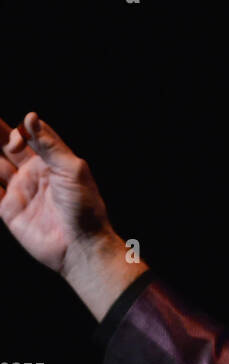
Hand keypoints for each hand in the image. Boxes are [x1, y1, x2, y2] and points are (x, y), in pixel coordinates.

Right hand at [0, 110, 144, 315]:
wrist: (81, 246)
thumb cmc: (85, 208)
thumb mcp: (72, 169)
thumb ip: (50, 144)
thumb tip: (31, 117)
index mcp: (50, 162)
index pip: (28, 135)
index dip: (21, 130)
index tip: (20, 138)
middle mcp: (32, 174)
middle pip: (6, 145)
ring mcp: (20, 192)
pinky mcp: (10, 211)